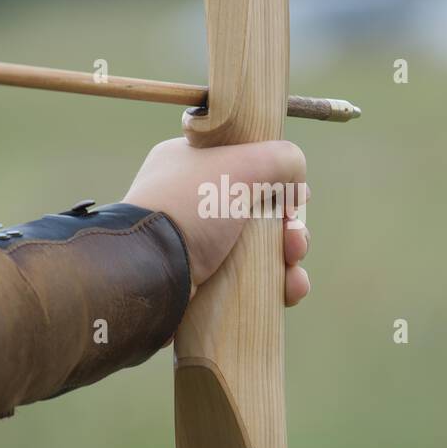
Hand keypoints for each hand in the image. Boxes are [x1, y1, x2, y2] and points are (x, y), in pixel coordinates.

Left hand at [123, 137, 310, 305]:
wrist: (148, 273)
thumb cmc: (191, 210)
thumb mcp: (242, 165)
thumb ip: (281, 157)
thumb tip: (298, 184)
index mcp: (191, 163)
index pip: (247, 163)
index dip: (278, 181)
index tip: (295, 199)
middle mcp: (192, 200)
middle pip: (261, 209)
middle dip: (290, 227)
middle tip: (295, 240)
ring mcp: (196, 243)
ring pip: (261, 247)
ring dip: (289, 258)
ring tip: (293, 271)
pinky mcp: (202, 280)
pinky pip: (250, 279)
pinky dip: (277, 284)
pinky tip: (290, 290)